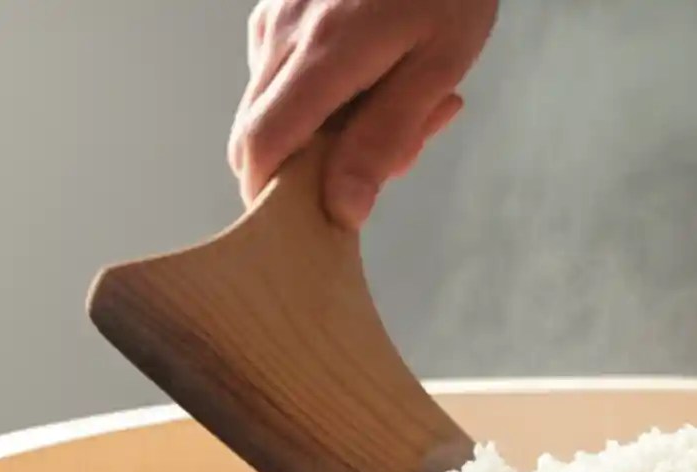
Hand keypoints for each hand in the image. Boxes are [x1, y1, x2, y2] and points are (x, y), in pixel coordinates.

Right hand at [229, 0, 497, 227]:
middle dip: (315, 167)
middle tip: (398, 148)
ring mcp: (274, 17)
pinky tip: (384, 77)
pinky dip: (329, 96)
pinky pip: (284, 74)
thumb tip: (343, 210)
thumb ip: (388, 137)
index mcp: (323, 54)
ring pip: (275, 106)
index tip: (311, 225)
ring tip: (409, 102)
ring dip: (331, 129)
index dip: (272, 197)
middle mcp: (281, 34)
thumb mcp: (438, 67)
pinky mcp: (278, 8)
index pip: (262, 146)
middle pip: (259, 133)